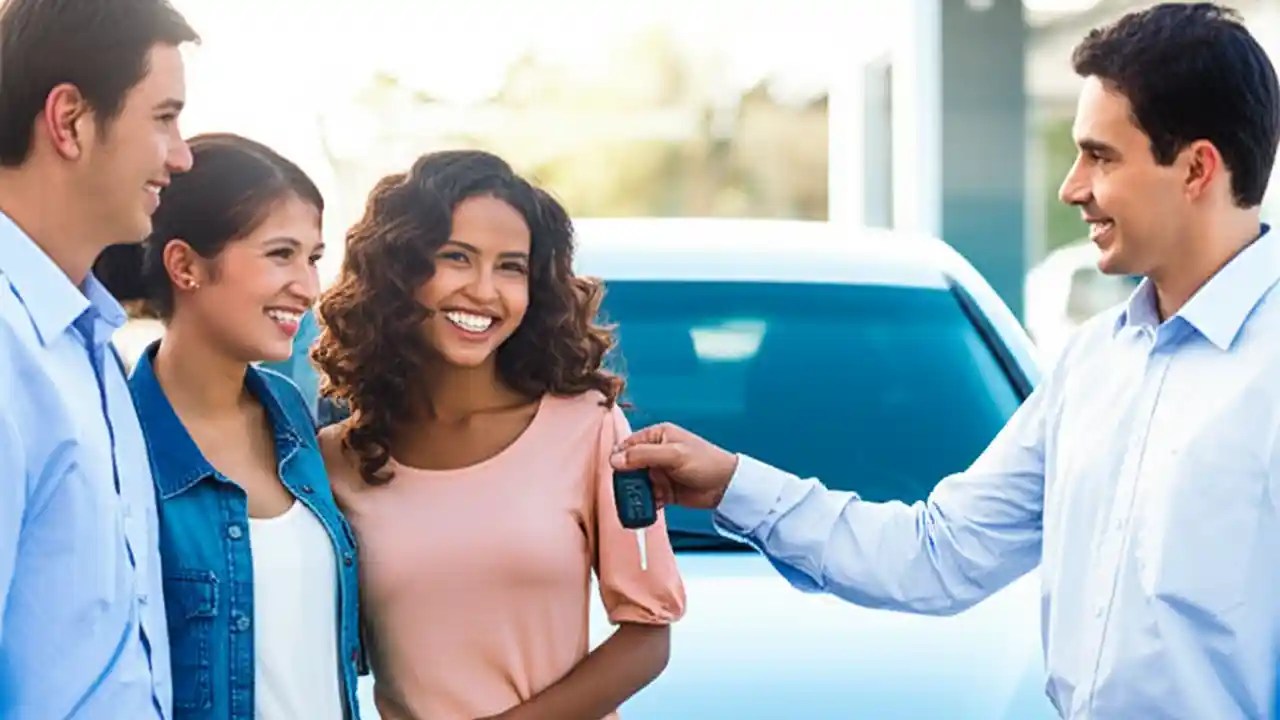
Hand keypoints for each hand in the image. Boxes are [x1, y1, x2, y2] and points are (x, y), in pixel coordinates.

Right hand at [610, 422, 738, 509]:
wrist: (726, 486)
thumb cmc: (705, 463)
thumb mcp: (673, 455)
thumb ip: (643, 456)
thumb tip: (615, 460)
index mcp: (658, 436)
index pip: (630, 444)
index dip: (620, 456)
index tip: (614, 470)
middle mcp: (656, 453)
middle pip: (630, 465)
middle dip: (626, 478)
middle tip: (625, 488)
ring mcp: (660, 472)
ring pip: (637, 482)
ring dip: (636, 492)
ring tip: (636, 500)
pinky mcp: (664, 490)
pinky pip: (647, 496)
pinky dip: (645, 502)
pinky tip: (647, 506)